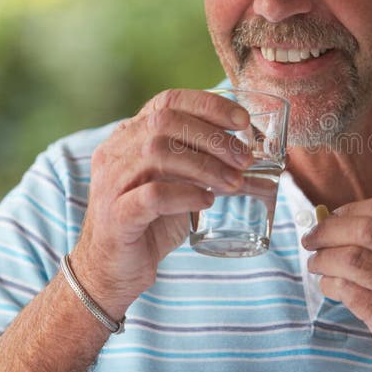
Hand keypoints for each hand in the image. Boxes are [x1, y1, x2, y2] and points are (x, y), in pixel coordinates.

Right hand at [70, 89, 252, 318]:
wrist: (111, 270)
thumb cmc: (150, 224)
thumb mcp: (179, 187)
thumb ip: (209, 169)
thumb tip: (261, 163)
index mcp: (129, 137)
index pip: (168, 101)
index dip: (208, 105)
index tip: (242, 120)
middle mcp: (115, 152)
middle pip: (165, 122)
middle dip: (213, 137)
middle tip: (245, 159)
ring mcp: (112, 183)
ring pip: (158, 153)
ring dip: (205, 166)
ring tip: (234, 183)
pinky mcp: (116, 216)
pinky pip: (152, 195)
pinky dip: (185, 194)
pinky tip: (206, 202)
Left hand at [302, 196, 371, 371]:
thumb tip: (334, 219)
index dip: (352, 209)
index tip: (331, 218)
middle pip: (368, 229)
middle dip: (329, 231)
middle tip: (311, 240)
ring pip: (353, 259)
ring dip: (324, 259)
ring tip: (316, 264)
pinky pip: (349, 290)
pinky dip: (329, 284)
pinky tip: (328, 286)